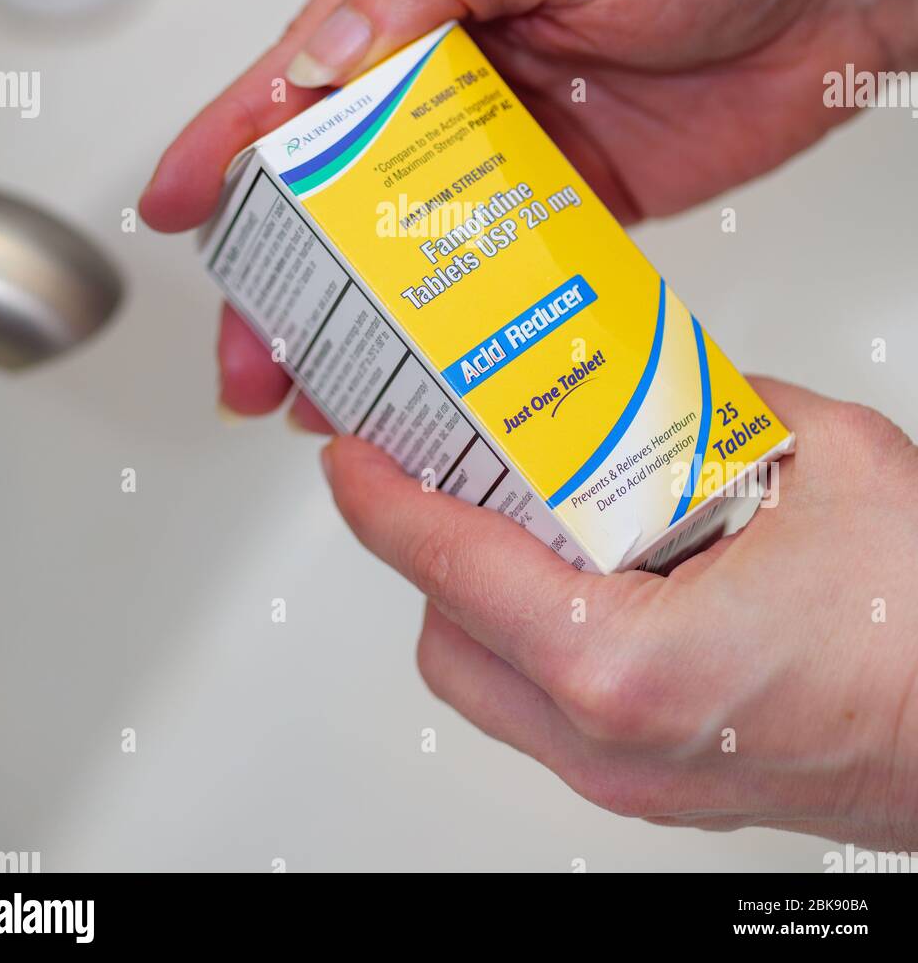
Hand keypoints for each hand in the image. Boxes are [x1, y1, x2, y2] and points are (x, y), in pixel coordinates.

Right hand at [139, 0, 916, 414]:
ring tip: (321, 394)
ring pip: (408, 248)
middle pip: (340, 187)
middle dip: (283, 274)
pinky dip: (456, 330)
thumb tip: (321, 50)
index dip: (227, 141)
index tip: (174, 205)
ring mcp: (516, 152)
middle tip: (249, 352)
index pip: (302, 77)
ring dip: (360, 320)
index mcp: (432, 0)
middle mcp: (461, 81)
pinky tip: (426, 376)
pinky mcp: (576, 206)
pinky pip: (496, 277)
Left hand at [321, 378, 917, 847]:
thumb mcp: (821, 459)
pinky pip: (553, 708)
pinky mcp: (663, 783)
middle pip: (448, 639)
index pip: (454, 571)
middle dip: (428, 547)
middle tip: (445, 468)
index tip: (351, 460)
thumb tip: (659, 391)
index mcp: (627, 662)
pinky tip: (598, 570)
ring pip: (492, 684)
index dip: (383, 504)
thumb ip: (718, 409)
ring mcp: (635, 776)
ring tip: (526, 514)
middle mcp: (613, 741)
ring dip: (483, 596)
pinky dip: (541, 634)